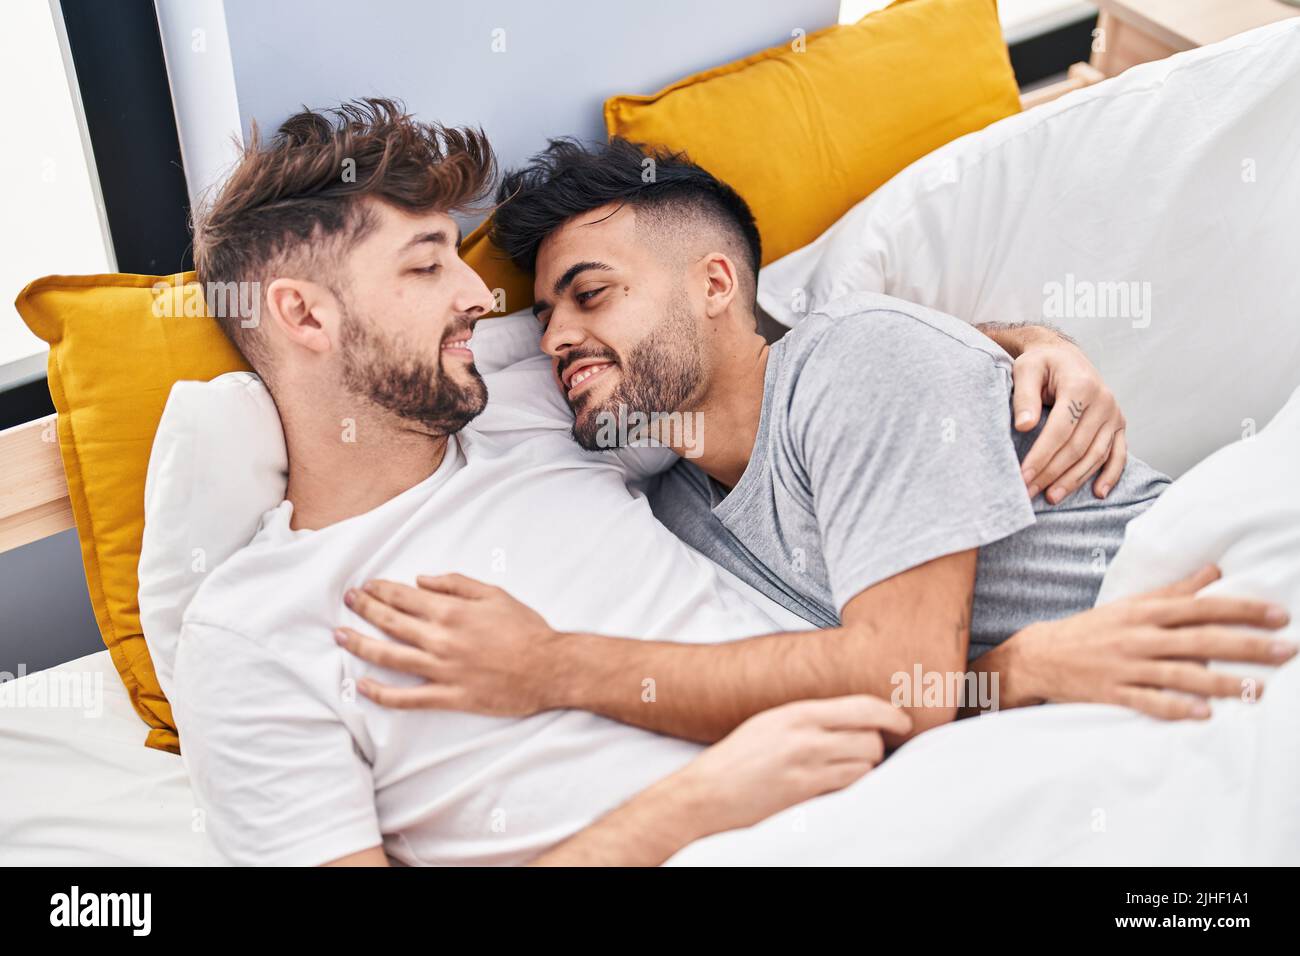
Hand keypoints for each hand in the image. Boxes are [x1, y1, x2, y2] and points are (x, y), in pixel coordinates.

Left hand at [336, 574, 561, 716]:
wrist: (550, 669)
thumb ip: (457, 584)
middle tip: (348, 601)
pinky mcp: (449, 696)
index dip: (381, 590)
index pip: (404, 597)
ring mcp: (442, 670)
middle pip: (390, 622)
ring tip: (340, 636)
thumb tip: (422, 580)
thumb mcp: (495, 594)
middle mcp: (441, 639)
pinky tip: (362, 685)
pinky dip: (381, 693)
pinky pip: (406, 697)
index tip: (366, 586)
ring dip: (360, 645)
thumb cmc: (526, 629)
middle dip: (364, 609)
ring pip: (389, 657)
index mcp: (452, 612)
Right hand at [671, 695, 911, 836]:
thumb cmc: (737, 759)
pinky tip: (839, 786)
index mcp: (797, 712)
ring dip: (865, 768)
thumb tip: (850, 720)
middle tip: (868, 753)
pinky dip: (853, 786)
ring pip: (865, 764)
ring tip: (847, 770)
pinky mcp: (806, 794)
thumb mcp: (771, 723)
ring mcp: (807, 767)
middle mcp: (805, 736)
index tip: (903, 722)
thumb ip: (809, 719)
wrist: (707, 793)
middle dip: (877, 747)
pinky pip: (850, 787)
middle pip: (870, 738)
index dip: (891, 714)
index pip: (861, 706)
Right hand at [1007, 565, 1294, 717]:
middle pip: (1200, 639)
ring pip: (1181, 674)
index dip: (1241, 610)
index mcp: (1145, 612)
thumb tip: (1214, 571)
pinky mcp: (1114, 693)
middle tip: (1285, 650)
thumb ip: (1175, 591)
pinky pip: (1150, 702)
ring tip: (1257, 688)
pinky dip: (1177, 708)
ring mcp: (1127, 667)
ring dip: (1222, 681)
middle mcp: (1139, 637)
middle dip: (1246, 644)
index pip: (1201, 607)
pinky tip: (1205, 713)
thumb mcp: (1132, 604)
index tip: (1278, 615)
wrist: (1041, 656)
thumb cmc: (1093, 629)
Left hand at [1011, 335, 1126, 503]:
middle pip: (1077, 447)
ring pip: (1096, 455)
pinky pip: (1118, 454)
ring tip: (1051, 497)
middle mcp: (1103, 402)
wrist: (1064, 356)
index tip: (1022, 476)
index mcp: (1081, 387)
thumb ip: (1024, 396)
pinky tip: (1098, 493)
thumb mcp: (1026, 370)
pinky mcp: (1118, 425)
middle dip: (1052, 473)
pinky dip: (1111, 475)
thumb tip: (1023, 426)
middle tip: (1029, 492)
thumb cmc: (1042, 363)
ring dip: (1074, 480)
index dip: (1041, 456)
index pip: (1060, 430)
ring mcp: (1114, 415)